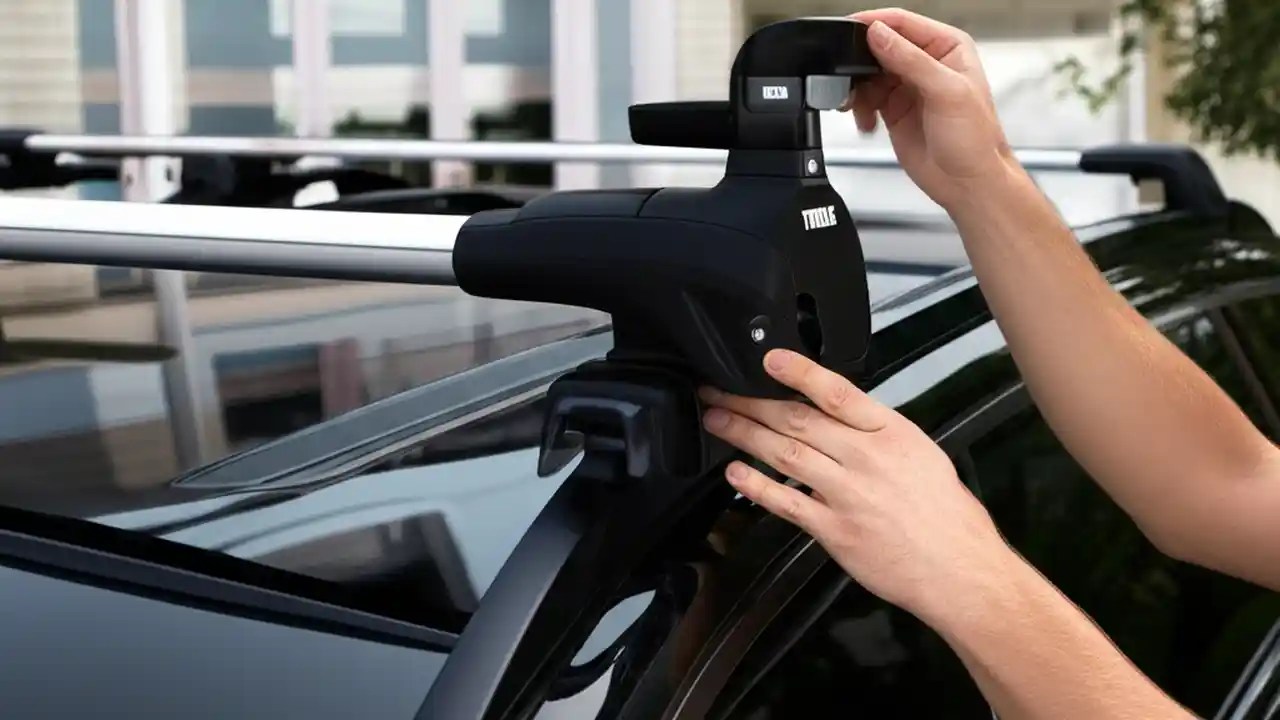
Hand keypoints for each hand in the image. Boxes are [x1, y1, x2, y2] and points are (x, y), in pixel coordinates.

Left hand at [700, 348, 1014, 624]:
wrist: (959, 569)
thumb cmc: (944, 513)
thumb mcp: (919, 452)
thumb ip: (874, 430)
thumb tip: (834, 411)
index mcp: (891, 433)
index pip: (838, 393)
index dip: (800, 373)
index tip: (769, 360)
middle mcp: (866, 459)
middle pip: (797, 420)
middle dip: (751, 402)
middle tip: (719, 390)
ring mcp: (848, 495)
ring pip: (785, 454)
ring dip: (744, 434)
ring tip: (717, 420)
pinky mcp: (835, 530)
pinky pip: (786, 503)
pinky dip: (757, 487)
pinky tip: (735, 473)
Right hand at [846, 8, 1021, 211]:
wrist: (967, 183)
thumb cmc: (975, 140)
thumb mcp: (946, 93)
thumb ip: (910, 60)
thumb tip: (879, 34)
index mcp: (947, 47)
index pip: (904, 22)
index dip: (876, 23)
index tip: (852, 30)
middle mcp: (926, 63)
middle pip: (881, 46)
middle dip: (861, 62)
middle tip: (850, 77)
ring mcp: (908, 86)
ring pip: (868, 73)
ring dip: (857, 88)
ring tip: (856, 105)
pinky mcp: (893, 109)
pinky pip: (865, 98)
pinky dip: (858, 108)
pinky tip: (865, 121)